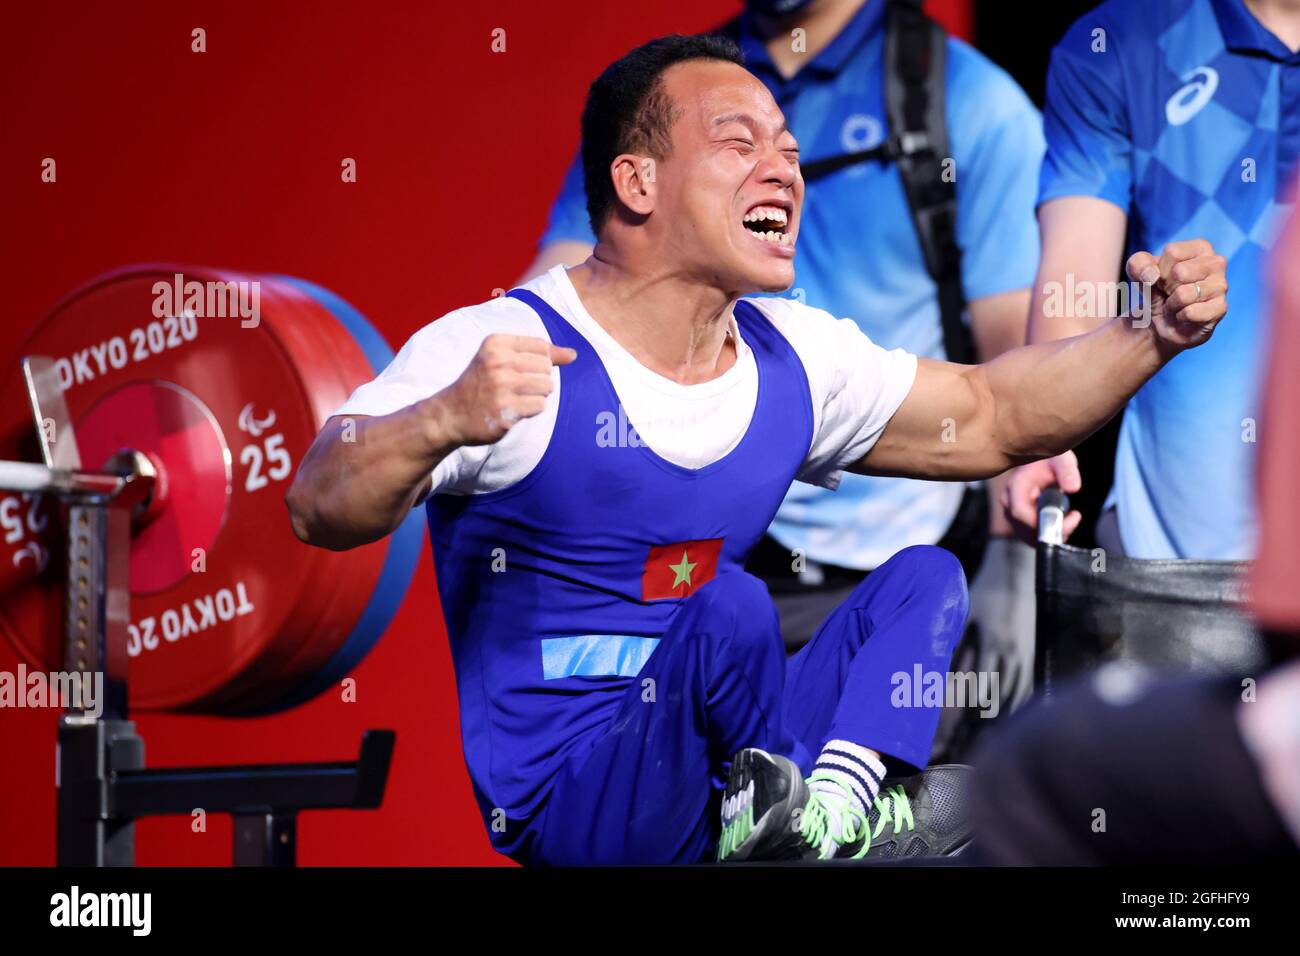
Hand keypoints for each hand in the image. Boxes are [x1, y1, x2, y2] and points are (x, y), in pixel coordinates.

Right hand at [438, 334, 575, 445]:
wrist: (450, 414)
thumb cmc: (480, 384)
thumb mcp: (499, 358)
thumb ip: (538, 353)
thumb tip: (573, 354)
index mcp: (496, 343)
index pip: (541, 346)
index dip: (540, 361)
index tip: (523, 370)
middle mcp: (498, 362)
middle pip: (546, 367)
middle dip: (538, 379)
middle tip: (516, 387)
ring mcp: (502, 386)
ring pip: (547, 387)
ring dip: (536, 395)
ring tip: (516, 398)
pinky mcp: (506, 410)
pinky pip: (539, 406)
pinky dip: (531, 410)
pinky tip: (513, 409)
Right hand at [1002, 451, 1082, 546]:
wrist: (1040, 464)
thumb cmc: (1050, 460)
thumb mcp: (1062, 460)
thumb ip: (1067, 470)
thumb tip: (1073, 488)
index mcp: (1015, 486)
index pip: (1020, 512)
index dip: (1043, 521)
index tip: (1071, 516)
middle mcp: (1009, 502)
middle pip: (1026, 528)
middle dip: (1054, 529)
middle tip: (1075, 517)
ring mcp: (1011, 513)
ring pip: (1030, 536)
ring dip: (1054, 533)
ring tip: (1071, 517)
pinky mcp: (1018, 522)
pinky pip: (1032, 536)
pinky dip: (1050, 533)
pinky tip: (1063, 521)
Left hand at [1127, 240, 1227, 358]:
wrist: (1159, 320)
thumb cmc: (1155, 289)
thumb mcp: (1138, 271)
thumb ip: (1138, 263)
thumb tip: (1152, 276)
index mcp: (1201, 247)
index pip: (1173, 252)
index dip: (1159, 269)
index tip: (1162, 277)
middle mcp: (1217, 263)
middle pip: (1180, 272)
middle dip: (1166, 287)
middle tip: (1170, 293)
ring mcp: (1221, 286)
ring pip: (1184, 294)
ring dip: (1172, 304)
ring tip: (1177, 304)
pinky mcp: (1220, 308)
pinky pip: (1191, 312)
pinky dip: (1180, 316)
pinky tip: (1185, 315)